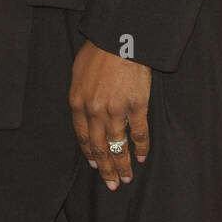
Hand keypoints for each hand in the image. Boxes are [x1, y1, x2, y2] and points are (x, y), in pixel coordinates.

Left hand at [68, 39, 151, 189]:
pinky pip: (139, 133)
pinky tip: (142, 157)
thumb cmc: (98, 50)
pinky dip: (141, 148)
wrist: (119, 37)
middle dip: (106, 169)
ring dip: (123, 165)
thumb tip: (84, 110)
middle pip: (99, 147)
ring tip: (127, 178)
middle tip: (112, 183)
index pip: (82, 137)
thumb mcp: (78, 72)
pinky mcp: (136, 106)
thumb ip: (80, 95)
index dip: (89, 154)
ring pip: (118, 146)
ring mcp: (116, 110)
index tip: (95, 165)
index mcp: (78, 102)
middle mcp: (95, 111)